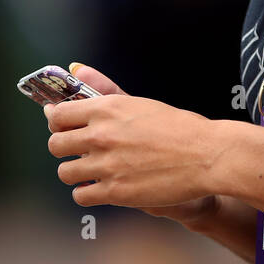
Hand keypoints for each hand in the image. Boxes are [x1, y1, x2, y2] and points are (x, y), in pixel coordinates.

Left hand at [44, 81, 225, 212]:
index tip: (64, 126)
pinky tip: (100, 187)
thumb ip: (104, 87)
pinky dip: (87, 192)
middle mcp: (100, 135)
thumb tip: (76, 68)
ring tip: (92, 170)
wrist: (207, 156)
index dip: (58, 121)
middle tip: (80, 150)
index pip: (58, 114)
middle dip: (64, 148)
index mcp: (106, 108)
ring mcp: (106, 165)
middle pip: (56, 144)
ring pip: (65, 172)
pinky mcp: (115, 191)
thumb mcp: (139, 102)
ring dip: (75, 172)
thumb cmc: (179, 127)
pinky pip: (81, 195)